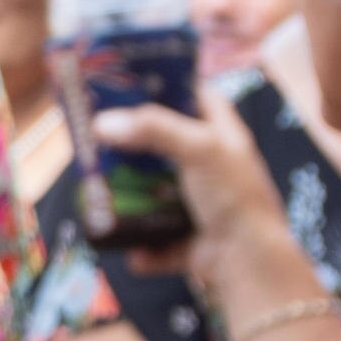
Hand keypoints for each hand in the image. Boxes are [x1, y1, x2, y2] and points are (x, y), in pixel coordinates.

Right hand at [91, 78, 319, 306]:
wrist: (246, 259)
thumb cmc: (234, 194)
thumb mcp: (200, 148)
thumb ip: (154, 130)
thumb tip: (101, 123)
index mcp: (223, 136)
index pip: (197, 98)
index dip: (170, 85)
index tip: (132, 81)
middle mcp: (210, 166)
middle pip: (164, 144)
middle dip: (132, 142)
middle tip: (97, 132)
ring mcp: (195, 202)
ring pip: (151, 190)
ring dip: (125, 191)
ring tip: (94, 183)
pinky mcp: (182, 236)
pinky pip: (149, 233)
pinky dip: (135, 238)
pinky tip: (115, 232)